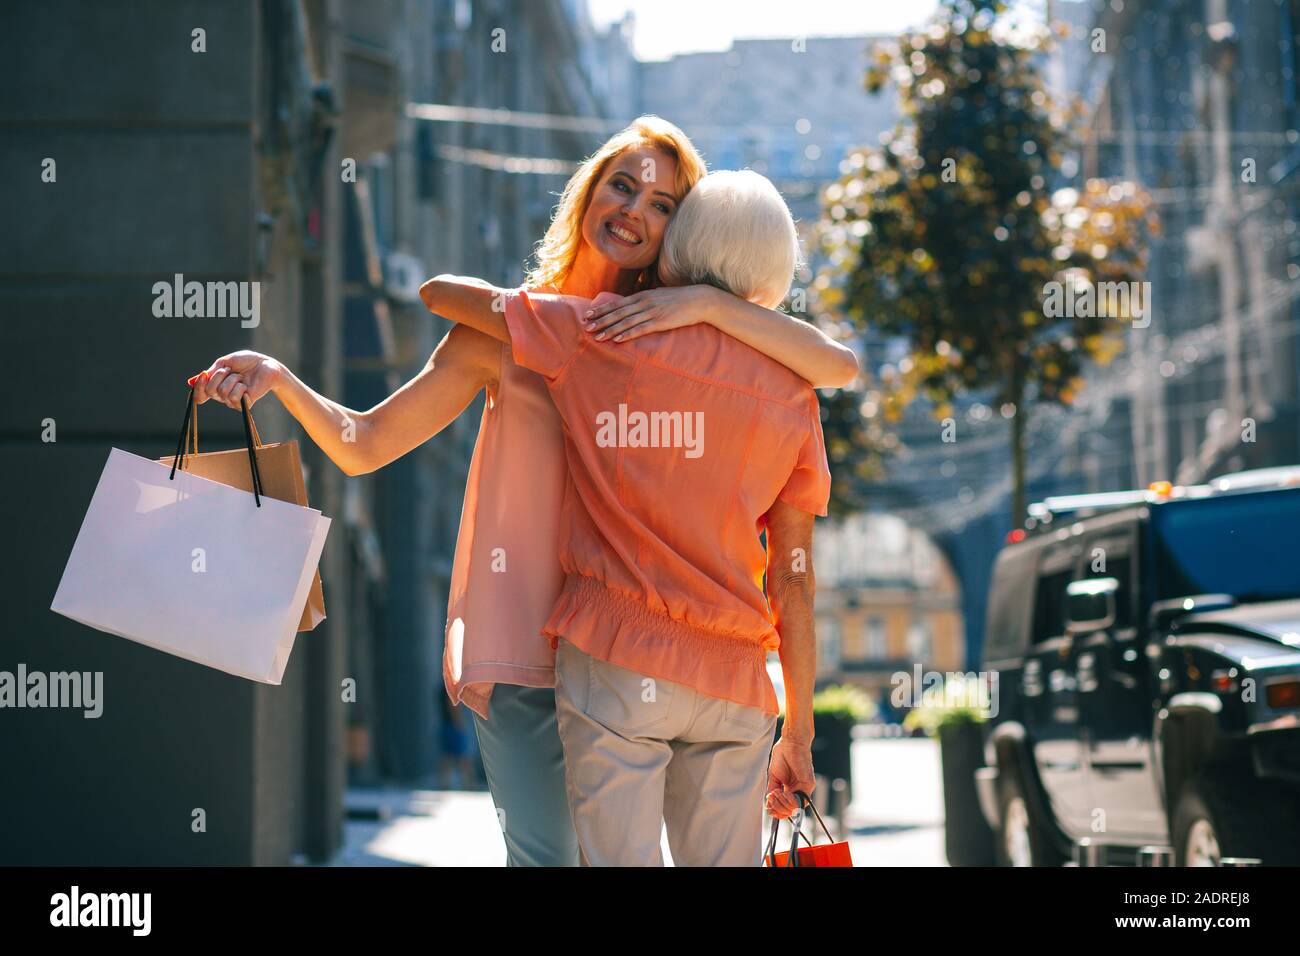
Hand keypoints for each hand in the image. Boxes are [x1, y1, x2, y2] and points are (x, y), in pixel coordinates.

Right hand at [187, 351, 282, 410]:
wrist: (265, 364)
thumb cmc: (246, 362)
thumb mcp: (224, 363)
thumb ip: (210, 373)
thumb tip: (191, 382)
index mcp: (216, 386)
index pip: (200, 395)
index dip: (199, 387)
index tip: (204, 374)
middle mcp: (223, 396)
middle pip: (210, 391)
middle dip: (219, 376)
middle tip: (231, 370)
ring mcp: (233, 401)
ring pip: (222, 392)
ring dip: (232, 379)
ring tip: (242, 376)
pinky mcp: (245, 404)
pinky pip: (235, 397)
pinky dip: (240, 386)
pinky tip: (247, 384)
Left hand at [582, 285, 718, 341]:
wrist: (699, 299)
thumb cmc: (680, 299)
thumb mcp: (659, 296)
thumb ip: (646, 300)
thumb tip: (635, 305)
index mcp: (642, 296)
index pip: (617, 303)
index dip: (602, 309)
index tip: (589, 314)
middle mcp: (644, 302)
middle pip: (617, 312)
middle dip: (600, 320)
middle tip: (586, 326)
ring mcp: (651, 312)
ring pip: (625, 321)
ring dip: (609, 329)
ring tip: (597, 336)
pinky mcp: (660, 322)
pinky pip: (640, 329)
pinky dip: (627, 334)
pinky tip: (617, 339)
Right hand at [765, 733, 814, 819]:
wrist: (790, 742)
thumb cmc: (783, 755)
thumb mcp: (774, 777)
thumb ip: (773, 791)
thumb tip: (769, 806)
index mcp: (790, 789)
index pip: (786, 809)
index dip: (777, 812)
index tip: (769, 806)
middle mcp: (799, 791)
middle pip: (790, 812)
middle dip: (778, 809)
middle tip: (771, 797)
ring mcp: (805, 789)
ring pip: (796, 809)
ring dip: (783, 805)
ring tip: (776, 793)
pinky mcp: (809, 784)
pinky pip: (801, 800)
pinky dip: (790, 800)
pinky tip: (782, 792)